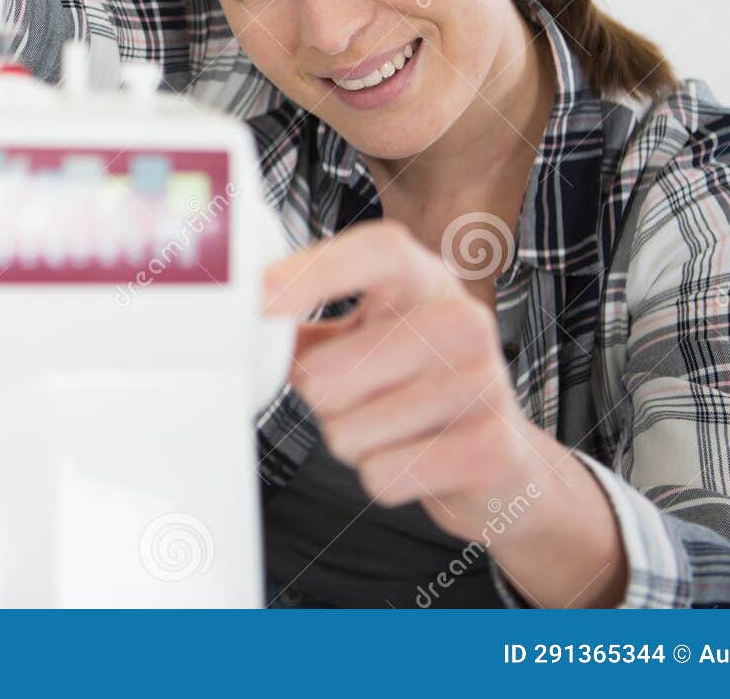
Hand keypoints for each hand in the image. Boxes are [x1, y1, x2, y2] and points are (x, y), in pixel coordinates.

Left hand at [262, 218, 546, 543]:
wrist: (494, 457)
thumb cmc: (407, 386)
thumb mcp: (356, 337)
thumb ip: (299, 320)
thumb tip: (235, 311)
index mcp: (425, 280)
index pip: (379, 251)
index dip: (317, 271)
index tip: (262, 296)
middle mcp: (464, 320)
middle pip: (331, 368)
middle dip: (319, 398)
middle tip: (354, 395)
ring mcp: (485, 383)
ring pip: (350, 429)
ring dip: (351, 440)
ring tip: (389, 427)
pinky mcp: (491, 449)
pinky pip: (383, 474)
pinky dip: (381, 478)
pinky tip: (414, 459)